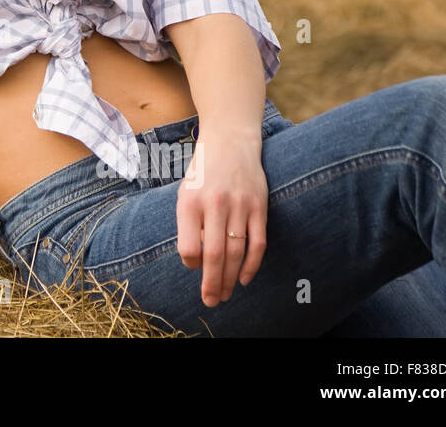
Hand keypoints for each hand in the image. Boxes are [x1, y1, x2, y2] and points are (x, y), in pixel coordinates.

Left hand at [175, 131, 267, 307]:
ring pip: (236, 252)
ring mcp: (239, 205)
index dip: (191, 264)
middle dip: (212, 283)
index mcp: (189, 202)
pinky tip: (244, 279)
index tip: (194, 269)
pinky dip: (251, 265)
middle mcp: (214, 204)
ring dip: (230, 278)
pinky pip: (257, 243)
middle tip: (211, 301)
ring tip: (225, 294)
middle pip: (214, 255)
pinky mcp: (259, 206)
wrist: (229, 143)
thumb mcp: (186, 194)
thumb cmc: (203, 174)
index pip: (188, 246)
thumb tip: (197, 261)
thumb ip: (189, 225)